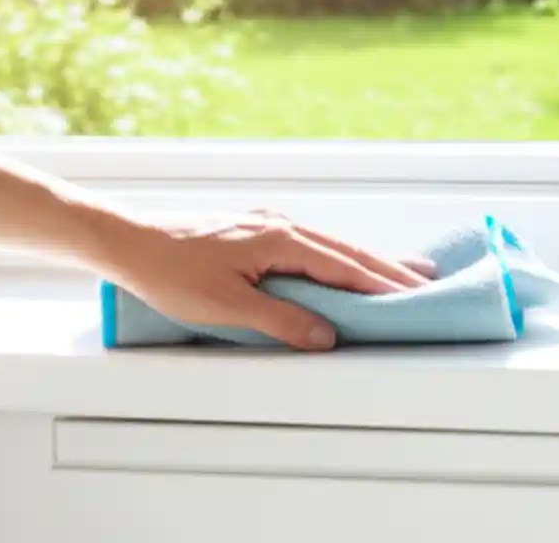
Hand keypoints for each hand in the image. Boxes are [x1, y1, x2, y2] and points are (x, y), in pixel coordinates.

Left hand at [98, 209, 434, 350]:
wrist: (129, 240)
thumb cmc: (169, 272)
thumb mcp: (226, 307)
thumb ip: (281, 321)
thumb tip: (328, 336)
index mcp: (279, 239)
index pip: (343, 266)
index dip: (382, 284)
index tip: (417, 295)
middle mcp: (281, 224)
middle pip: (347, 250)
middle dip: (389, 268)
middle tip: (429, 282)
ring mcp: (269, 223)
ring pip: (332, 244)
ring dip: (368, 260)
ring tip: (405, 270)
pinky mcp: (256, 229)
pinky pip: (313, 243)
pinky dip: (340, 255)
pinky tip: (348, 263)